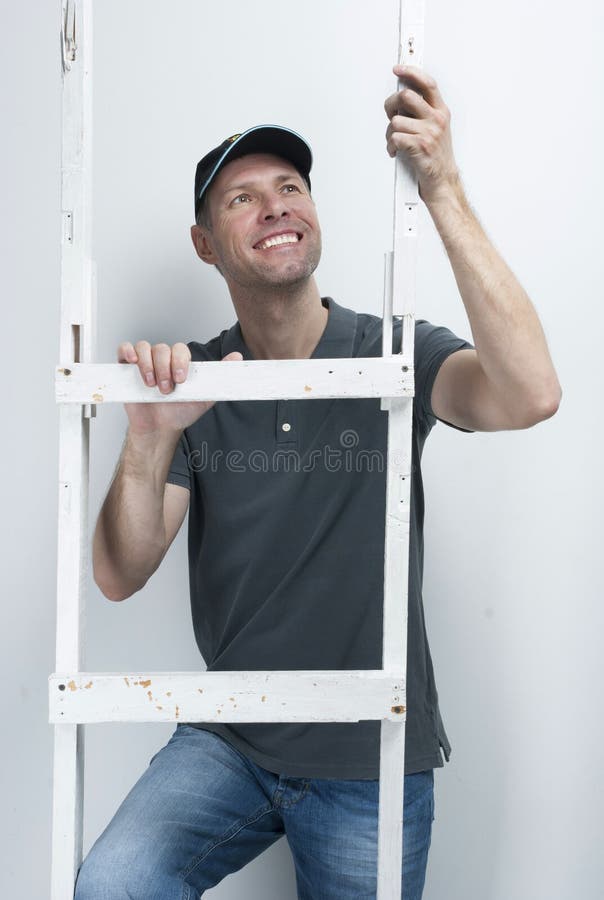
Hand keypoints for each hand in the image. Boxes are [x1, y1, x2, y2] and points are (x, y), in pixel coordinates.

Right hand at [118, 340, 242, 434]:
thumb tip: (238, 357)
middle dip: (164, 369)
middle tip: (167, 389)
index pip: (180, 349)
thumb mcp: (205, 395)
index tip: (181, 379)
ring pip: (145, 348)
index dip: (180, 361)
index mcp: (180, 363)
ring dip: (148, 366)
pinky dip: (127, 351)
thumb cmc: (181, 412)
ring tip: (152, 386)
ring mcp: (145, 363)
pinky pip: (124, 350)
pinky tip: (133, 361)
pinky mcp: (128, 369)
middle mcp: (162, 360)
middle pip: (162, 348)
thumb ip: (219, 376)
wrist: (160, 428)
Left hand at [384, 65, 459, 203]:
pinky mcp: (419, 146)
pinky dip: (390, 146)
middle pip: (406, 97)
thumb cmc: (435, 155)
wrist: (442, 180)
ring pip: (396, 120)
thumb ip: (423, 111)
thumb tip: (402, 97)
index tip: (398, 69)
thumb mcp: (436, 128)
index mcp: (441, 111)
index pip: (427, 83)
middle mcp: (436, 119)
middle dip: (391, 106)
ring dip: (389, 132)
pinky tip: (395, 151)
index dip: (411, 72)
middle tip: (391, 116)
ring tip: (395, 141)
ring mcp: (429, 132)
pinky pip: (394, 138)